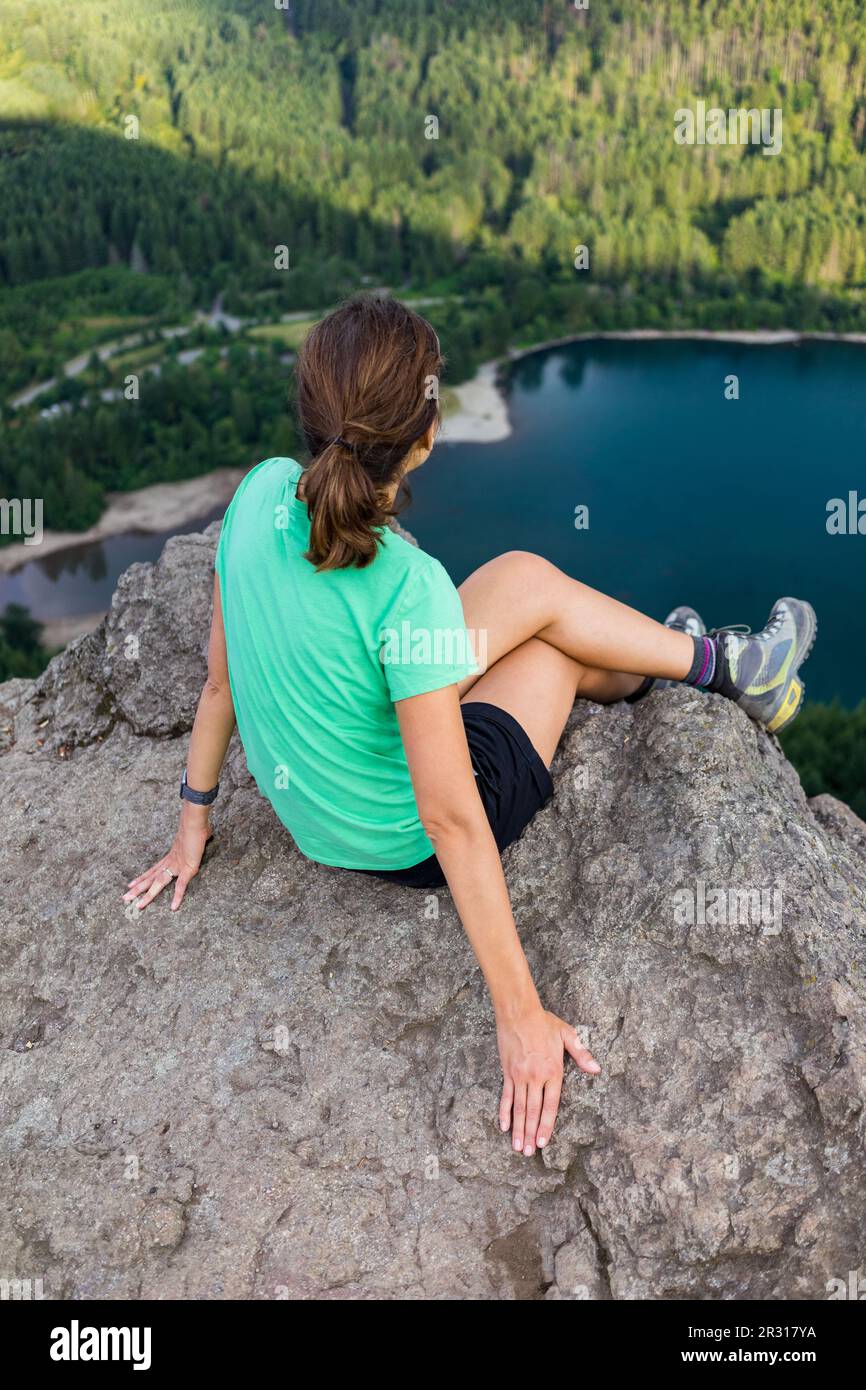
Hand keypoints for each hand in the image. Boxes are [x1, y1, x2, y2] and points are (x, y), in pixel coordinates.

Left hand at [123, 808, 212, 912]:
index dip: (142, 878)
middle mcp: (170, 862)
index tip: (131, 885)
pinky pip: (181, 886)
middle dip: (137, 889)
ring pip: (158, 883)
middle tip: (124, 898)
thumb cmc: (198, 826)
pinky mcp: (187, 869)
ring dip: (148, 895)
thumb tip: (206, 832)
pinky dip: (177, 897)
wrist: (196, 822)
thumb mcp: (195, 836)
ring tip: (138, 906)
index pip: (152, 870)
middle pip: (150, 878)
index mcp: (170, 856)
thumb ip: (199, 837)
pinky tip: (173, 907)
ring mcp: (177, 866)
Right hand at [497, 1006, 599, 1155]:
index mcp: (553, 1071)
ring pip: (518, 1108)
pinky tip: (503, 1126)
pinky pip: (505, 1096)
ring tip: (517, 1146)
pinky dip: (504, 1112)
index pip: (550, 1105)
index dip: (546, 1125)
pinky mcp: (507, 1072)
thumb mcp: (567, 1035)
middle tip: (528, 1153)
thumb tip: (597, 1069)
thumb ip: (582, 1054)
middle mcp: (535, 1077)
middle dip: (530, 1134)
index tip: (543, 1142)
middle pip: (532, 1111)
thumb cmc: (544, 1022)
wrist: (518, 1012)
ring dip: (518, 1128)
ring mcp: (519, 1076)